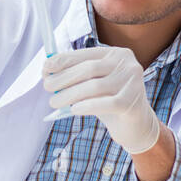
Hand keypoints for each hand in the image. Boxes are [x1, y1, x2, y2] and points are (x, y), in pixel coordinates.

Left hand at [42, 45, 159, 155]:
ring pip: (94, 86)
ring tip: (54, 102)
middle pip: (89, 69)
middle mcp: (127, 64)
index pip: (86, 54)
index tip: (45, 68)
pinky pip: (105, 104)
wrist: (135, 126)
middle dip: (64, 78)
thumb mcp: (94, 85)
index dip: (63, 60)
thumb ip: (77, 76)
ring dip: (69, 94)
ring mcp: (133, 83)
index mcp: (116, 54)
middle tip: (47, 87)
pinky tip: (74, 110)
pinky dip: (86, 106)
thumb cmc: (109, 102)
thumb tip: (47, 71)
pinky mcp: (132, 102)